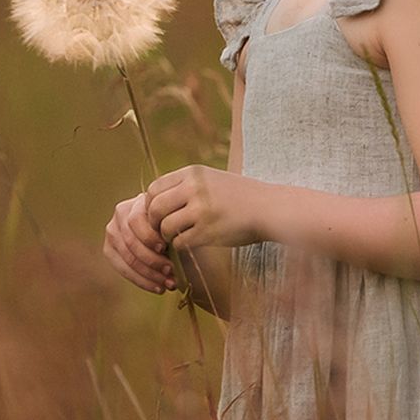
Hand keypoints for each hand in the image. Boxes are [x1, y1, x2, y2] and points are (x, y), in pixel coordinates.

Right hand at [104, 190, 177, 293]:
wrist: (169, 231)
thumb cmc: (177, 227)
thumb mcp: (177, 224)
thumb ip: (173, 230)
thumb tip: (176, 248)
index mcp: (139, 201)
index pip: (136, 220)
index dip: (150, 237)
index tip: (166, 250)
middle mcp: (121, 212)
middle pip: (130, 241)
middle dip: (152, 260)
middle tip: (171, 272)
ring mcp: (113, 230)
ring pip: (127, 256)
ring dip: (149, 274)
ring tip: (168, 284)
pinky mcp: (109, 248)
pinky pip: (122, 268)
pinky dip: (141, 281)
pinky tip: (158, 288)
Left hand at [144, 165, 265, 252]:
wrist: (269, 208)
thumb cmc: (239, 196)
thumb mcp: (210, 179)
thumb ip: (185, 186)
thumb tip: (154, 201)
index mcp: (193, 173)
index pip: (154, 188)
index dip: (150, 205)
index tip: (157, 214)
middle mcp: (194, 188)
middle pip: (155, 207)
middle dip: (154, 223)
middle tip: (161, 230)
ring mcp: (201, 210)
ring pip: (165, 227)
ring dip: (167, 236)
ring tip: (176, 237)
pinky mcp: (208, 231)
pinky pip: (180, 242)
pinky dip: (180, 246)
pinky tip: (190, 243)